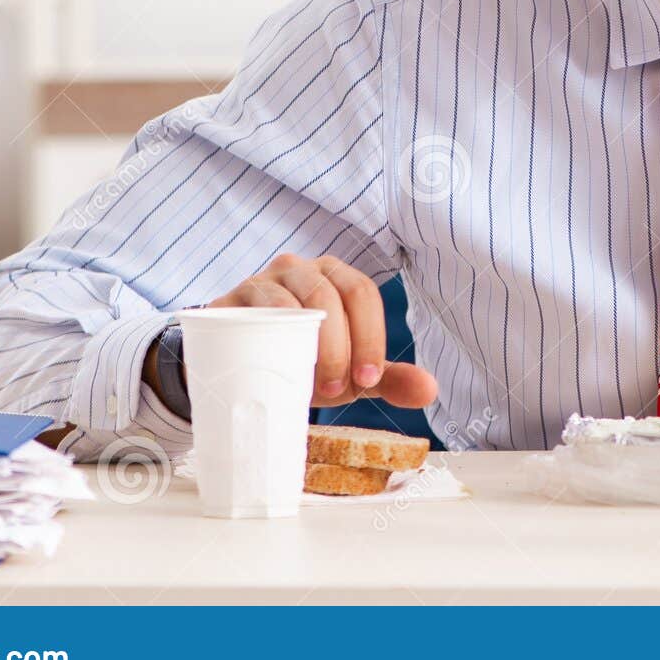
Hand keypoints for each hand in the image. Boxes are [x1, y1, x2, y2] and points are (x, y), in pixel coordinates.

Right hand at [198, 253, 437, 408]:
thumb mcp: (347, 370)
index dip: (371, 337)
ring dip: (307, 345)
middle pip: (330, 296)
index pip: (362, 293)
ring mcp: (262, 281)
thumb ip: (387, 378)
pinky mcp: (229, 300)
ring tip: (311, 386)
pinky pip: (251, 308)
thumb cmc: (301, 362)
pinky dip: (268, 335)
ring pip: (292, 299)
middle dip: (340, 348)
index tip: (367, 381)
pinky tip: (273, 367)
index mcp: (335, 276)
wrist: (239, 371)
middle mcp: (301, 269)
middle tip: (339, 390)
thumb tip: (430, 389)